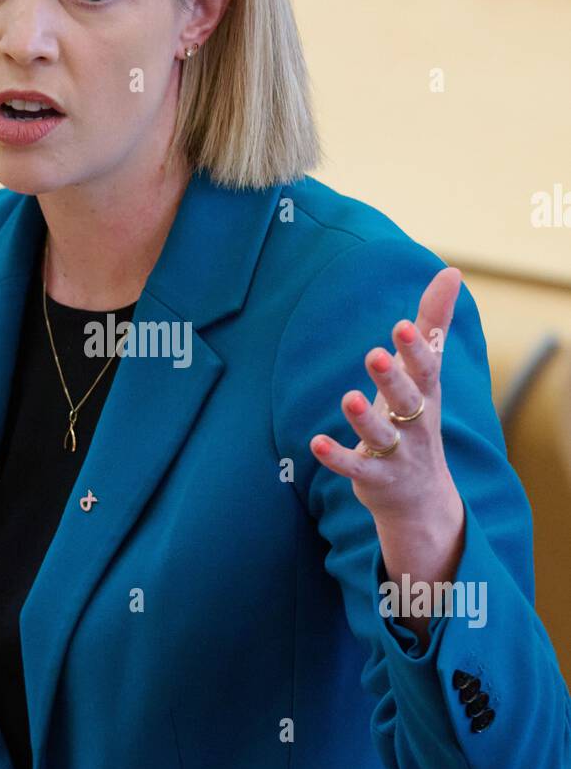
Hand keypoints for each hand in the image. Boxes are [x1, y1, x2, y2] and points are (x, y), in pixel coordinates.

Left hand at [308, 266, 462, 524]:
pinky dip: (337, 457)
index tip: (403, 325)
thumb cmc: (417, 417)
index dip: (416, 349)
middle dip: (393, 378)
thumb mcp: (426, 373)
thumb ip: (433, 324)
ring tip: (348, 397)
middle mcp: (416, 423)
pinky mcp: (374, 478)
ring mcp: (397, 454)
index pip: (426, 369)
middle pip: (407, 400)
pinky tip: (316, 443)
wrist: (421, 497)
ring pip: (382, 435)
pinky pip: (355, 468)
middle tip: (375, 354)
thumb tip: (451, 271)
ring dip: (364, 418)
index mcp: (426, 394)